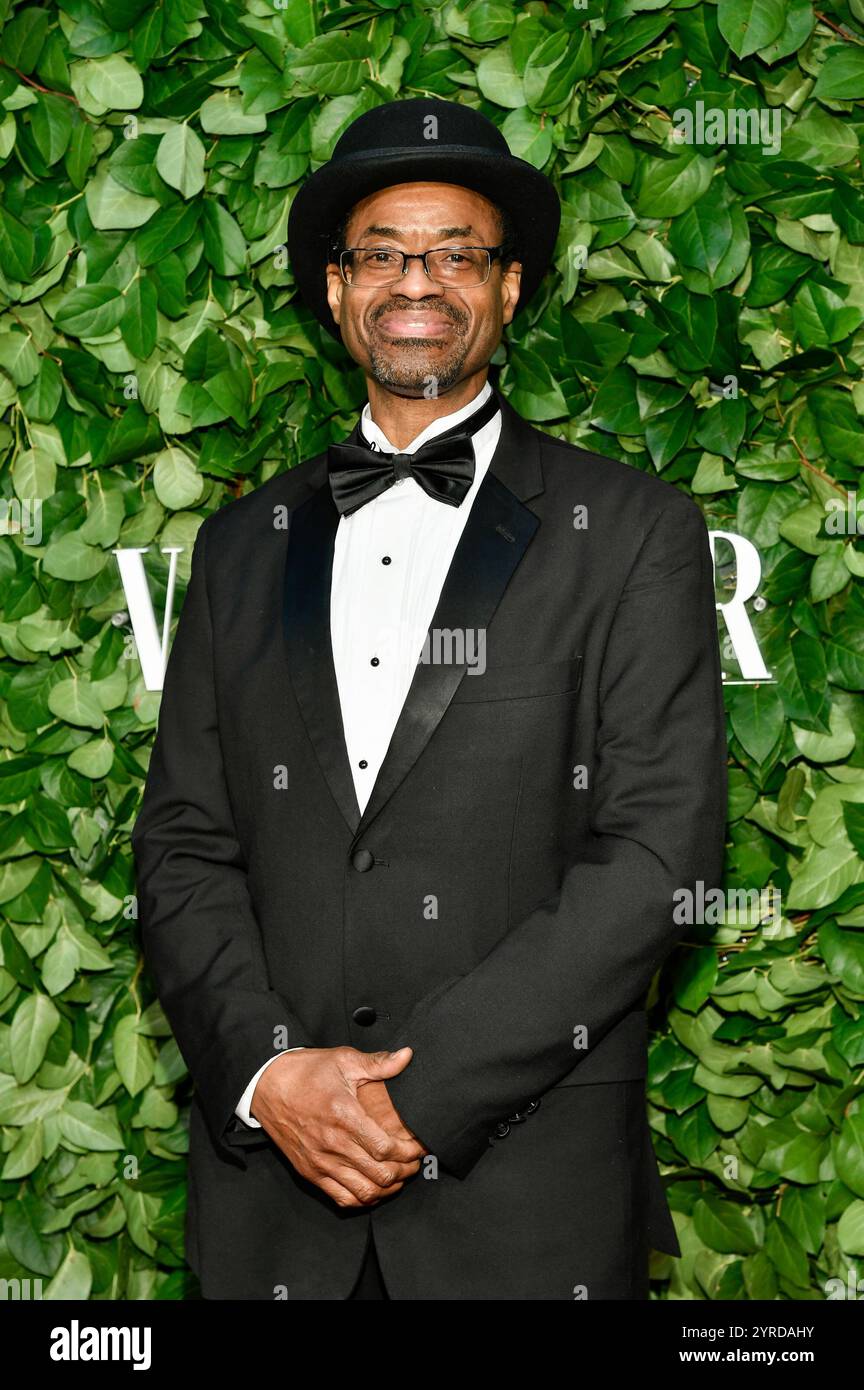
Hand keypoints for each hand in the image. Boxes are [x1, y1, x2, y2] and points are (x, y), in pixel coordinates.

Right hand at [250, 1045, 424, 1208]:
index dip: (409, 1152)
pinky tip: (375, 1186)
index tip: (420, 1146)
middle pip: (380, 1174)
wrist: (266, 1086)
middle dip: (405, 1171)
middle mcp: (332, 1144)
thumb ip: (378, 1063)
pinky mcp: (309, 1172)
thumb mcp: (343, 1060)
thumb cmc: (307, 1072)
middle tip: (415, 1162)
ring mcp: (319, 1162)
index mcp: (343, 1115)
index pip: (386, 1148)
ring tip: (399, 1175)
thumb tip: (408, 1055)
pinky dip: (364, 1198)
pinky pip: (342, 1198)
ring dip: (388, 1188)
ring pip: (364, 1192)